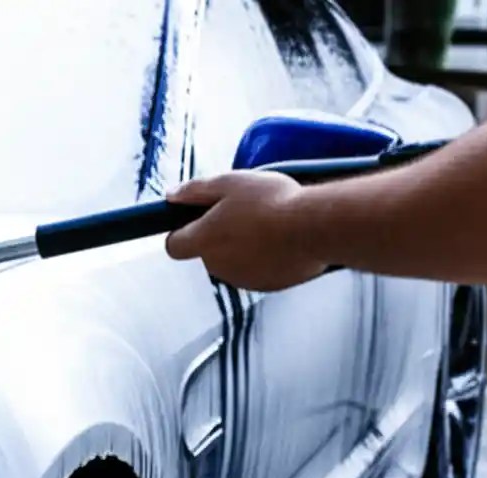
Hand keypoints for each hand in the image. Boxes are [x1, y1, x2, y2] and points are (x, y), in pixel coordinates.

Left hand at [165, 171, 327, 290]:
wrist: (315, 228)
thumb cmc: (272, 201)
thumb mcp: (229, 182)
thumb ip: (195, 190)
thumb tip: (171, 196)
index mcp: (204, 241)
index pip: (174, 246)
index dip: (181, 232)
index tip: (196, 219)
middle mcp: (218, 266)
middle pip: (207, 252)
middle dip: (218, 235)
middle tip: (243, 211)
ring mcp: (242, 279)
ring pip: (232, 262)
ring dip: (242, 246)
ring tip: (267, 224)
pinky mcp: (266, 286)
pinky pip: (256, 271)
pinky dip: (263, 259)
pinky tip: (281, 240)